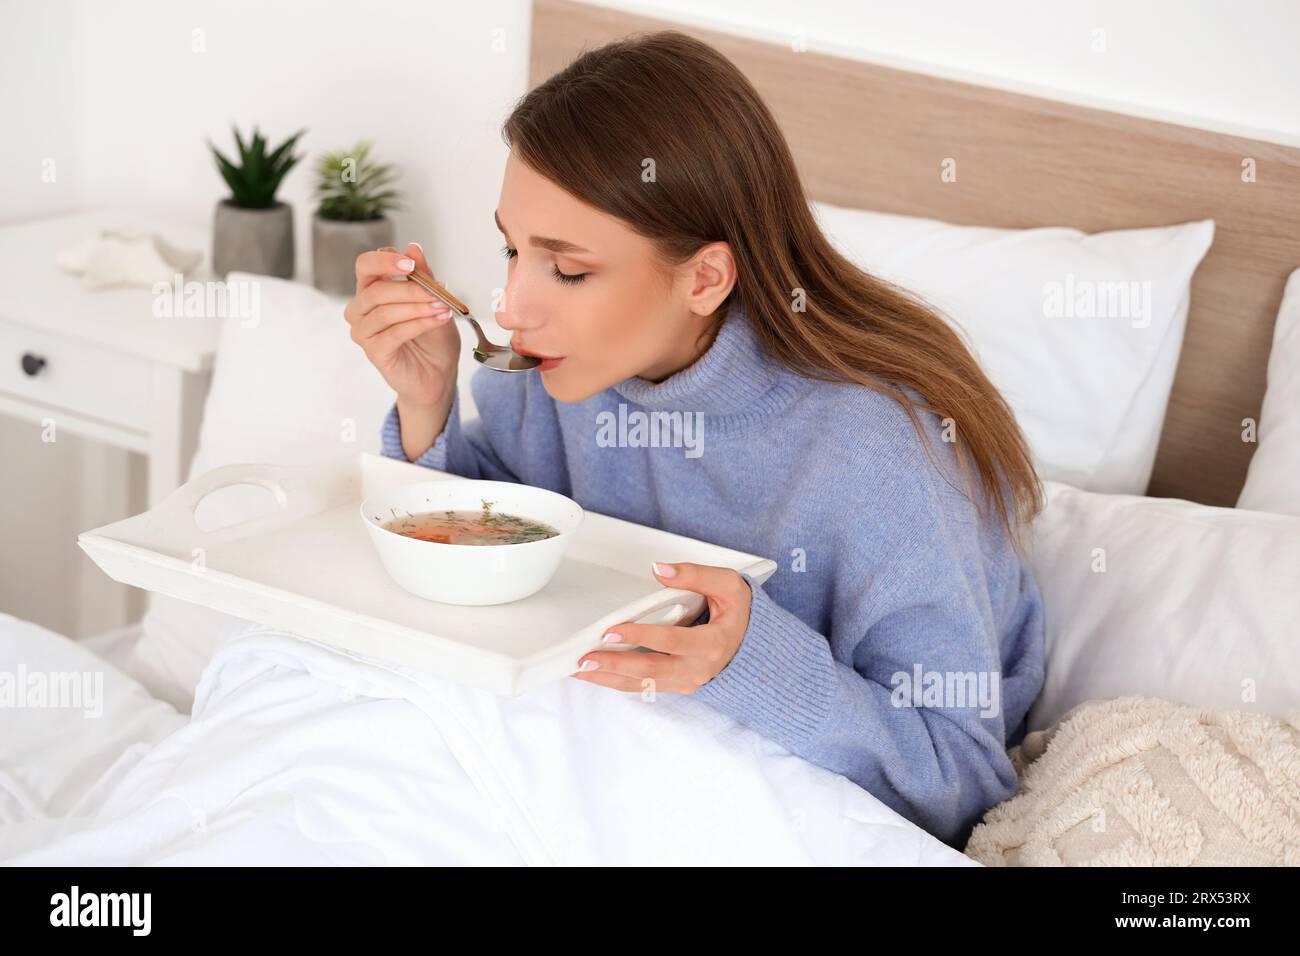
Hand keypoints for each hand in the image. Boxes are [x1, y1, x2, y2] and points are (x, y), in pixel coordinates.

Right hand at [345, 242, 460, 406]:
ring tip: (443, 307)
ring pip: (385, 312)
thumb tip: (413, 247)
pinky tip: (439, 319)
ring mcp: (364, 333)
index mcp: (371, 290)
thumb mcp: (434, 301)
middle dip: (410, 289)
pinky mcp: (374, 352)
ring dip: (418, 307)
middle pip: (375, 290)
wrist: (439, 373)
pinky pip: (394, 333)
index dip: (385, 261)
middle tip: (438, 291)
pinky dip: (419, 324)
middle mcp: (360, 310)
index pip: (365, 265)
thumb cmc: (433, 337)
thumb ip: (423, 276)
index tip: (411, 264)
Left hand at [571, 561, 753, 694]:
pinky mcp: (676, 685)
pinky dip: (617, 682)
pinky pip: (644, 686)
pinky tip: (595, 674)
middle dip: (616, 665)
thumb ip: (695, 575)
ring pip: (643, 683)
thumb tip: (659, 569)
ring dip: (609, 678)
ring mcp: (687, 681)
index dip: (641, 636)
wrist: (752, 643)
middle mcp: (699, 669)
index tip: (612, 630)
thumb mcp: (728, 585)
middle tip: (585, 658)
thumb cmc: (739, 611)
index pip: (671, 642)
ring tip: (578, 670)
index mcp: (713, 643)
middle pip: (652, 670)